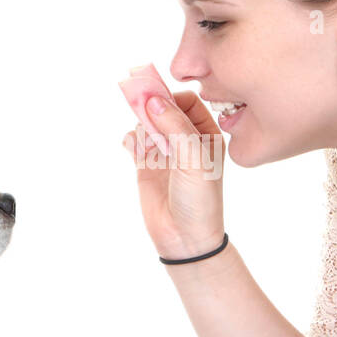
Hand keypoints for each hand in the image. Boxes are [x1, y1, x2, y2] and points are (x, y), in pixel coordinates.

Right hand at [121, 90, 226, 260]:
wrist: (184, 237)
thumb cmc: (199, 198)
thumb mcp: (194, 159)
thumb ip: (175, 126)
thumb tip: (153, 99)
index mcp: (206, 134)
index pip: (187, 101)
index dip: (171, 98)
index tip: (155, 101)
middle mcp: (186, 139)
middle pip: (163, 108)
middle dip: (150, 106)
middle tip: (136, 102)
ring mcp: (165, 151)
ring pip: (146, 122)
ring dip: (140, 125)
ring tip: (143, 141)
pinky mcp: (146, 164)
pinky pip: (134, 140)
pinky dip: (130, 140)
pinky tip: (133, 150)